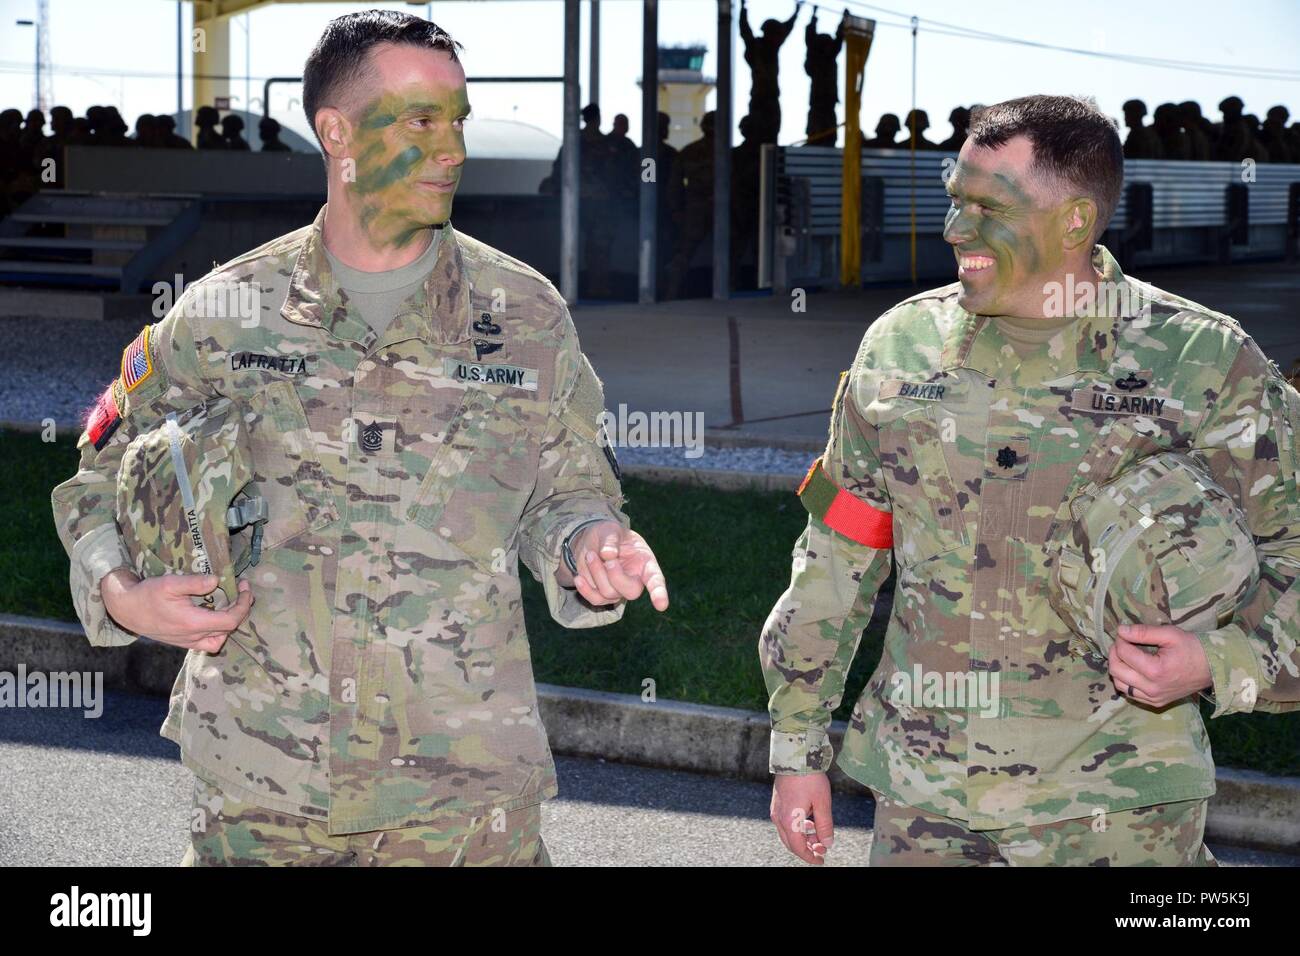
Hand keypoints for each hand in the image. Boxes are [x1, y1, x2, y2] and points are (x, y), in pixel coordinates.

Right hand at [101, 569, 253, 653]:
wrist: (125, 609)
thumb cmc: (147, 594)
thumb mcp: (170, 583)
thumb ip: (194, 583)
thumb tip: (216, 580)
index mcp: (193, 623)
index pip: (231, 620)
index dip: (244, 604)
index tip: (245, 586)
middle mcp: (193, 636)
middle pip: (229, 630)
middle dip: (240, 610)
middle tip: (242, 591)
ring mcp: (188, 642)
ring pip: (219, 640)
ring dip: (229, 623)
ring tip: (230, 604)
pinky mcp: (182, 642)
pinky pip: (207, 642)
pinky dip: (216, 631)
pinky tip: (213, 614)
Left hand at [557, 520, 668, 611]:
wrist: (591, 542)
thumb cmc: (608, 534)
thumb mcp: (610, 529)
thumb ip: (611, 539)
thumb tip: (608, 555)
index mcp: (645, 562)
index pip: (655, 580)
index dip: (659, 592)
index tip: (661, 605)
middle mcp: (635, 580)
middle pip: (631, 591)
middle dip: (616, 576)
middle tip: (607, 559)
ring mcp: (619, 590)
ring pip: (609, 593)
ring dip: (597, 573)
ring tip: (590, 554)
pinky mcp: (602, 595)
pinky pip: (596, 600)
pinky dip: (585, 589)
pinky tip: (579, 577)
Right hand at [771, 773, 832, 864]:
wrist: (794, 756)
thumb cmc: (809, 778)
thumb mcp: (822, 803)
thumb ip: (825, 825)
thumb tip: (827, 843)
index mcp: (790, 821)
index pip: (798, 848)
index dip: (810, 857)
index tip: (821, 860)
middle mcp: (779, 818)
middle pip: (791, 843)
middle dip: (807, 848)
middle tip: (822, 848)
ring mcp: (776, 810)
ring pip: (788, 833)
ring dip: (803, 837)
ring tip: (818, 832)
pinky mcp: (777, 803)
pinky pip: (785, 822)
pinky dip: (797, 827)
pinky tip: (809, 821)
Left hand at [1107, 623, 1212, 707]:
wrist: (1213, 667)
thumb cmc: (1193, 648)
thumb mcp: (1170, 634)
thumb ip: (1143, 632)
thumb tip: (1121, 630)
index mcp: (1156, 671)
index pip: (1124, 654)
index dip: (1120, 640)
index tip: (1125, 632)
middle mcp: (1152, 689)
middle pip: (1116, 671)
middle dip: (1114, 653)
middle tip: (1122, 642)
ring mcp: (1154, 698)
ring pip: (1120, 684)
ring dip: (1118, 668)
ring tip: (1125, 655)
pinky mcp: (1156, 703)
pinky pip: (1130, 693)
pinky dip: (1126, 681)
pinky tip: (1133, 669)